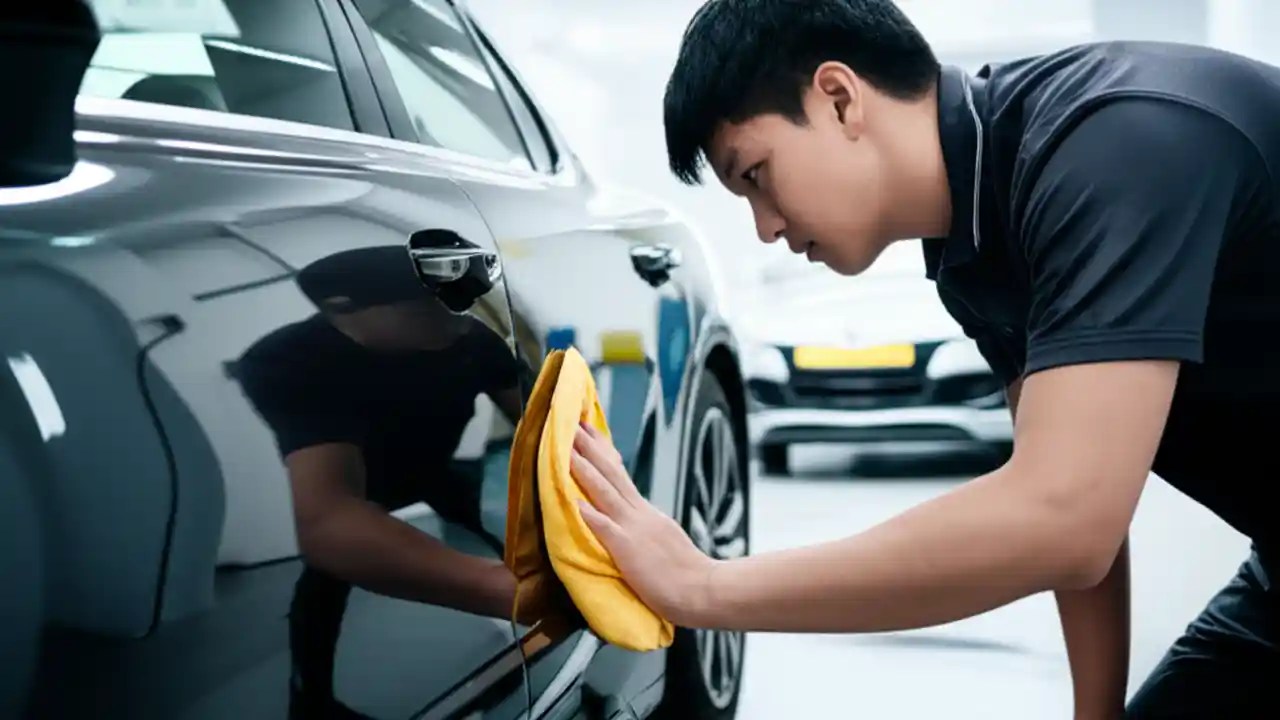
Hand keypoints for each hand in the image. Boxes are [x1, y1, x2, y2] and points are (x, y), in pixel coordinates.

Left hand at [570, 422, 716, 626]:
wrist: (704, 590)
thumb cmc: (687, 575)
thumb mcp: (664, 541)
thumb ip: (648, 529)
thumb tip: (634, 523)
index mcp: (647, 514)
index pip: (621, 477)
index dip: (603, 453)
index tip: (590, 432)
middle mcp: (639, 515)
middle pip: (611, 474)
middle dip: (590, 448)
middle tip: (572, 424)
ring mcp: (634, 530)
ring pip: (605, 492)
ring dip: (584, 469)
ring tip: (566, 449)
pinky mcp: (629, 550)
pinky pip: (606, 529)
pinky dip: (591, 514)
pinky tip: (575, 502)